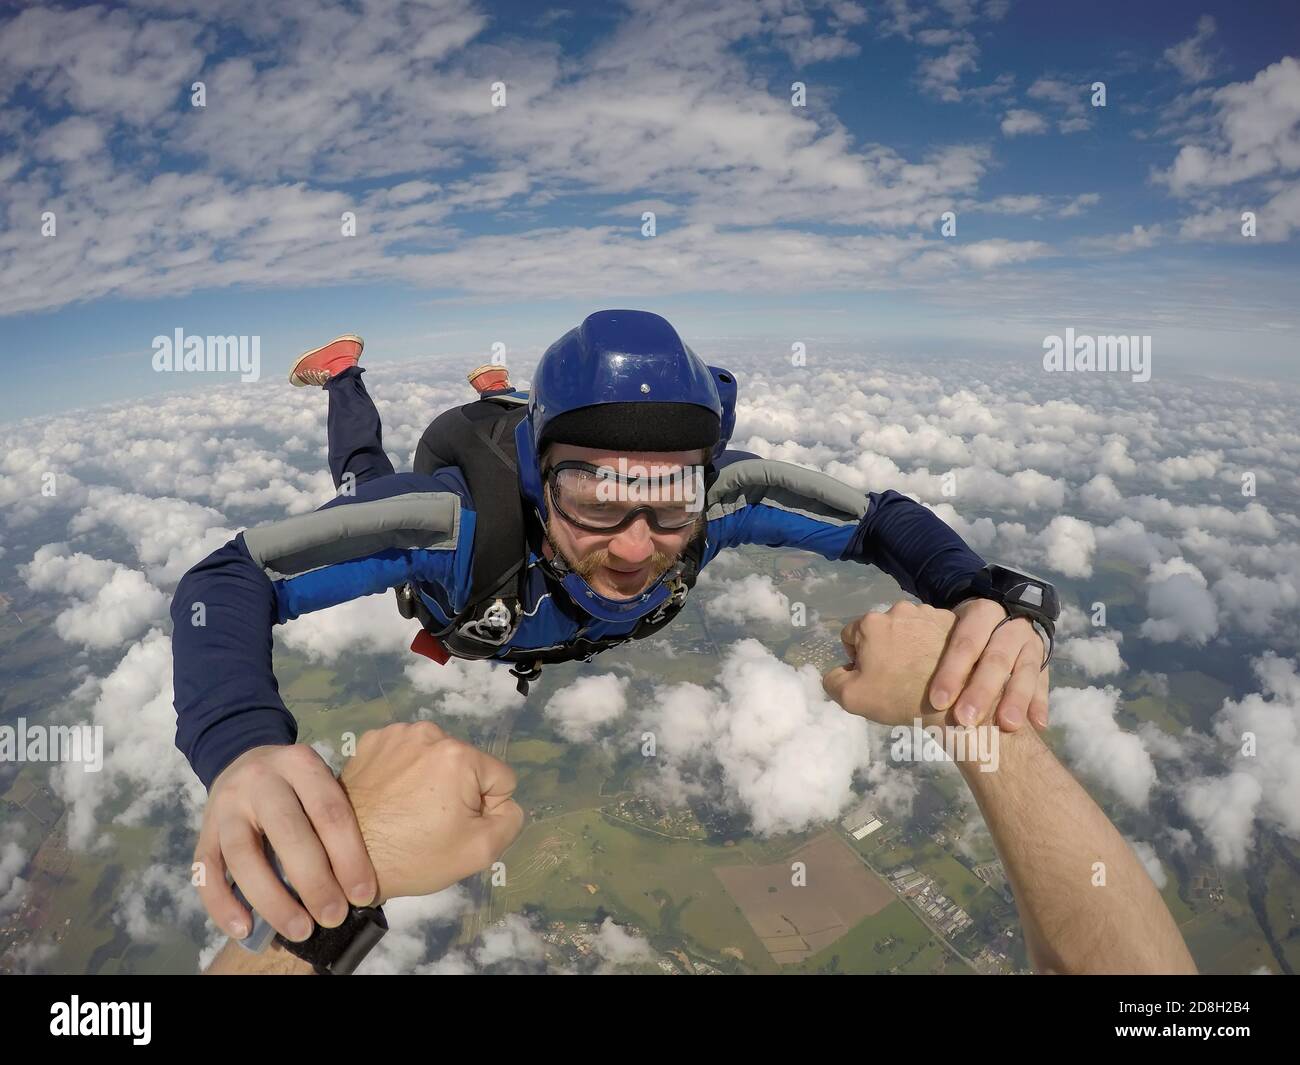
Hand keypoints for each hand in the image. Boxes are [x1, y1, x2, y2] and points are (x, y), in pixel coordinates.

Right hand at [195, 743, 377, 943]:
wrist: (242, 758)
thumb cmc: (297, 785)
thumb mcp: (319, 782)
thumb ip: (334, 820)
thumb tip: (357, 886)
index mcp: (300, 763)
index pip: (329, 810)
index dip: (348, 855)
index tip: (362, 894)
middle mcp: (261, 779)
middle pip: (287, 831)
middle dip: (313, 880)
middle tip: (333, 916)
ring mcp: (226, 805)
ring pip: (243, 855)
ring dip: (272, 899)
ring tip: (299, 929)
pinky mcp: (203, 832)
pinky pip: (206, 872)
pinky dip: (223, 905)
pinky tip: (245, 929)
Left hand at [338, 721, 523, 902]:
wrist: (344, 861)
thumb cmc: (413, 856)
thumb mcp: (480, 851)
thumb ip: (510, 820)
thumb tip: (503, 801)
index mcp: (459, 754)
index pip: (500, 779)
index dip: (486, 810)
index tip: (456, 829)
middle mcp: (429, 733)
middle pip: (467, 766)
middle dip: (458, 792)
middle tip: (430, 823)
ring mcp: (395, 734)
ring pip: (437, 758)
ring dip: (430, 780)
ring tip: (406, 811)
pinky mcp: (371, 741)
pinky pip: (406, 755)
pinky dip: (403, 773)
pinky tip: (389, 798)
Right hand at [822, 602, 957, 725]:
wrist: (956, 702)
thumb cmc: (899, 697)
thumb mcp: (851, 697)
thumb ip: (833, 679)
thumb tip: (842, 669)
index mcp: (871, 622)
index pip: (850, 636)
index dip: (858, 660)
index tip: (874, 677)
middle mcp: (899, 608)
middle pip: (880, 630)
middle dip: (884, 650)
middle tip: (897, 677)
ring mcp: (928, 612)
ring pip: (907, 629)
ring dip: (908, 645)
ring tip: (920, 671)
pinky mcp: (953, 621)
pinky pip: (932, 630)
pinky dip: (931, 644)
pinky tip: (936, 665)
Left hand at [927, 598, 1049, 731]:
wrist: (996, 622)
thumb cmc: (955, 637)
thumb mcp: (941, 629)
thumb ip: (920, 647)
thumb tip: (876, 671)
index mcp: (980, 614)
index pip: (964, 641)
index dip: (952, 672)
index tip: (937, 701)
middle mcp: (1008, 625)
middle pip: (996, 658)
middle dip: (982, 690)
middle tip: (966, 720)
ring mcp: (1030, 643)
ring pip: (1026, 670)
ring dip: (1016, 699)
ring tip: (1007, 726)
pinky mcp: (1043, 662)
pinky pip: (1044, 683)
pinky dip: (1039, 704)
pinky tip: (1036, 725)